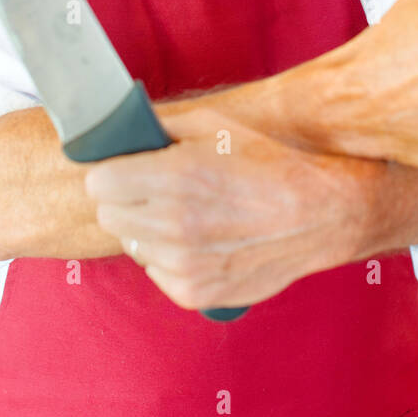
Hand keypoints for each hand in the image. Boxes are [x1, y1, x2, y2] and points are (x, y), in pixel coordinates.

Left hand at [83, 106, 372, 310]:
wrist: (319, 215)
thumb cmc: (267, 164)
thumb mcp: (214, 127)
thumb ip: (161, 125)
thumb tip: (119, 123)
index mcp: (175, 176)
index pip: (98, 183)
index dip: (110, 174)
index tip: (123, 171)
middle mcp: (174, 222)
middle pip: (108, 215)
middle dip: (124, 199)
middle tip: (154, 191)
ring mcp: (183, 263)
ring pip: (131, 244)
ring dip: (148, 230)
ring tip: (186, 216)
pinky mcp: (193, 292)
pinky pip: (155, 271)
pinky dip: (169, 258)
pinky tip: (200, 242)